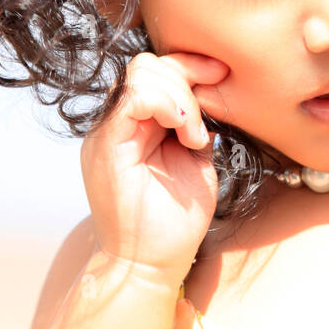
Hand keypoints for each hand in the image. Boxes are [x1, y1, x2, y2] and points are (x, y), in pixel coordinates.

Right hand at [80, 51, 229, 282]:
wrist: (152, 264)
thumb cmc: (176, 219)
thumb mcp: (195, 158)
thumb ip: (194, 123)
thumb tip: (207, 89)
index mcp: (136, 125)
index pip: (157, 70)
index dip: (191, 65)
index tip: (222, 74)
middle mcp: (118, 124)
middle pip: (148, 65)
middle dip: (186, 80)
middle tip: (202, 126)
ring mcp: (108, 133)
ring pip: (140, 74)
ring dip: (181, 98)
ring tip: (194, 138)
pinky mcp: (106, 146)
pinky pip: (132, 98)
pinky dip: (167, 105)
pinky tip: (186, 134)